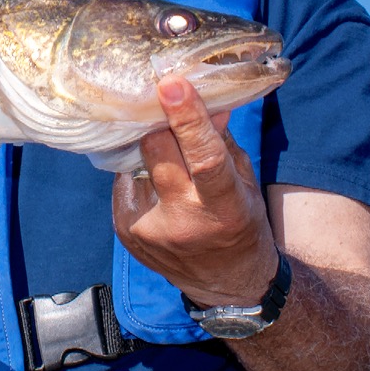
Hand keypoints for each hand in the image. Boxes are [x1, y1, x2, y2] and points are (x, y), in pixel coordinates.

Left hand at [112, 73, 278, 306]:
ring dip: (152, 151)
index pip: (204, 158)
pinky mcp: (125, 229)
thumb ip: (222, 143)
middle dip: (162, 125)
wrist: (225, 286)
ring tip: (169, 161)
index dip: (188, 119)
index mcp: (222, 209)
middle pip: (157, 151)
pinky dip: (139, 172)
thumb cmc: (241, 224)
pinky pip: (125, 179)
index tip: (173, 84)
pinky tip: (156, 182)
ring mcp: (147, 229)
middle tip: (166, 108)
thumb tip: (205, 101)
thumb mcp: (244, 184)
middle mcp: (181, 221)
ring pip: (137, 161)